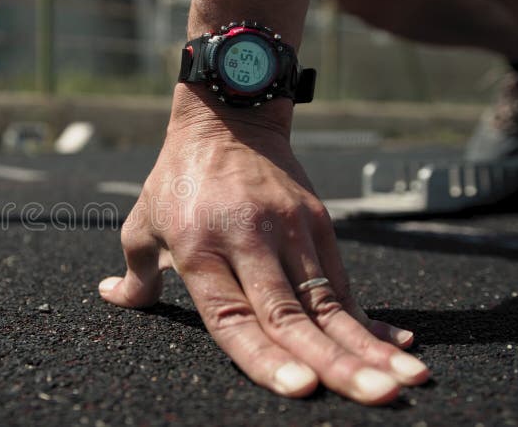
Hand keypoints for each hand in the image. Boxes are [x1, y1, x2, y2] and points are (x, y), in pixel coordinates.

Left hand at [99, 85, 429, 404]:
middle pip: (291, 313)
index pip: (233, 317)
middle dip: (334, 362)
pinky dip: (367, 317)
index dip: (265, 356)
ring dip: (365, 345)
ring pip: (328, 300)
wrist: (226, 119)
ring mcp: (288, 230)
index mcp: (198, 248)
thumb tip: (114, 299)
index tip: (301, 388)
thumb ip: (135, 273)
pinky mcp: (316, 221)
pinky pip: (342, 280)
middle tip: (376, 396)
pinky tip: (396, 344)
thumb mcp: (143, 223)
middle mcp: (247, 241)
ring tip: (403, 379)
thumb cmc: (179, 178)